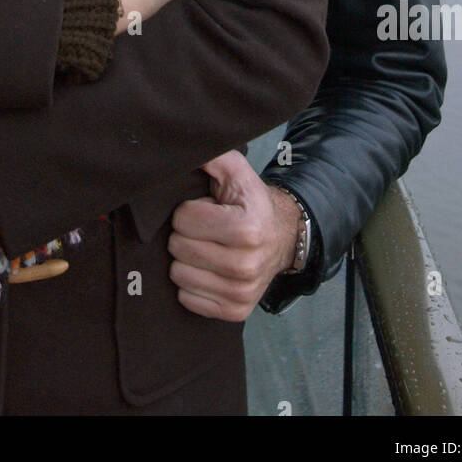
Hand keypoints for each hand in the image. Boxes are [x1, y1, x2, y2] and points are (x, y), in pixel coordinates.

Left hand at [167, 150, 300, 320]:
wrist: (282, 237)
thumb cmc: (250, 204)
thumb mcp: (236, 172)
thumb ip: (211, 156)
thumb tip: (180, 150)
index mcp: (247, 228)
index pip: (183, 219)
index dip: (189, 210)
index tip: (206, 210)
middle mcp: (246, 265)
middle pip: (179, 247)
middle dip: (186, 234)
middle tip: (205, 230)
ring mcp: (241, 292)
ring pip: (179, 275)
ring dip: (187, 259)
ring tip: (207, 247)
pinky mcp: (235, 311)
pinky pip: (188, 299)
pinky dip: (193, 282)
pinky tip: (208, 268)